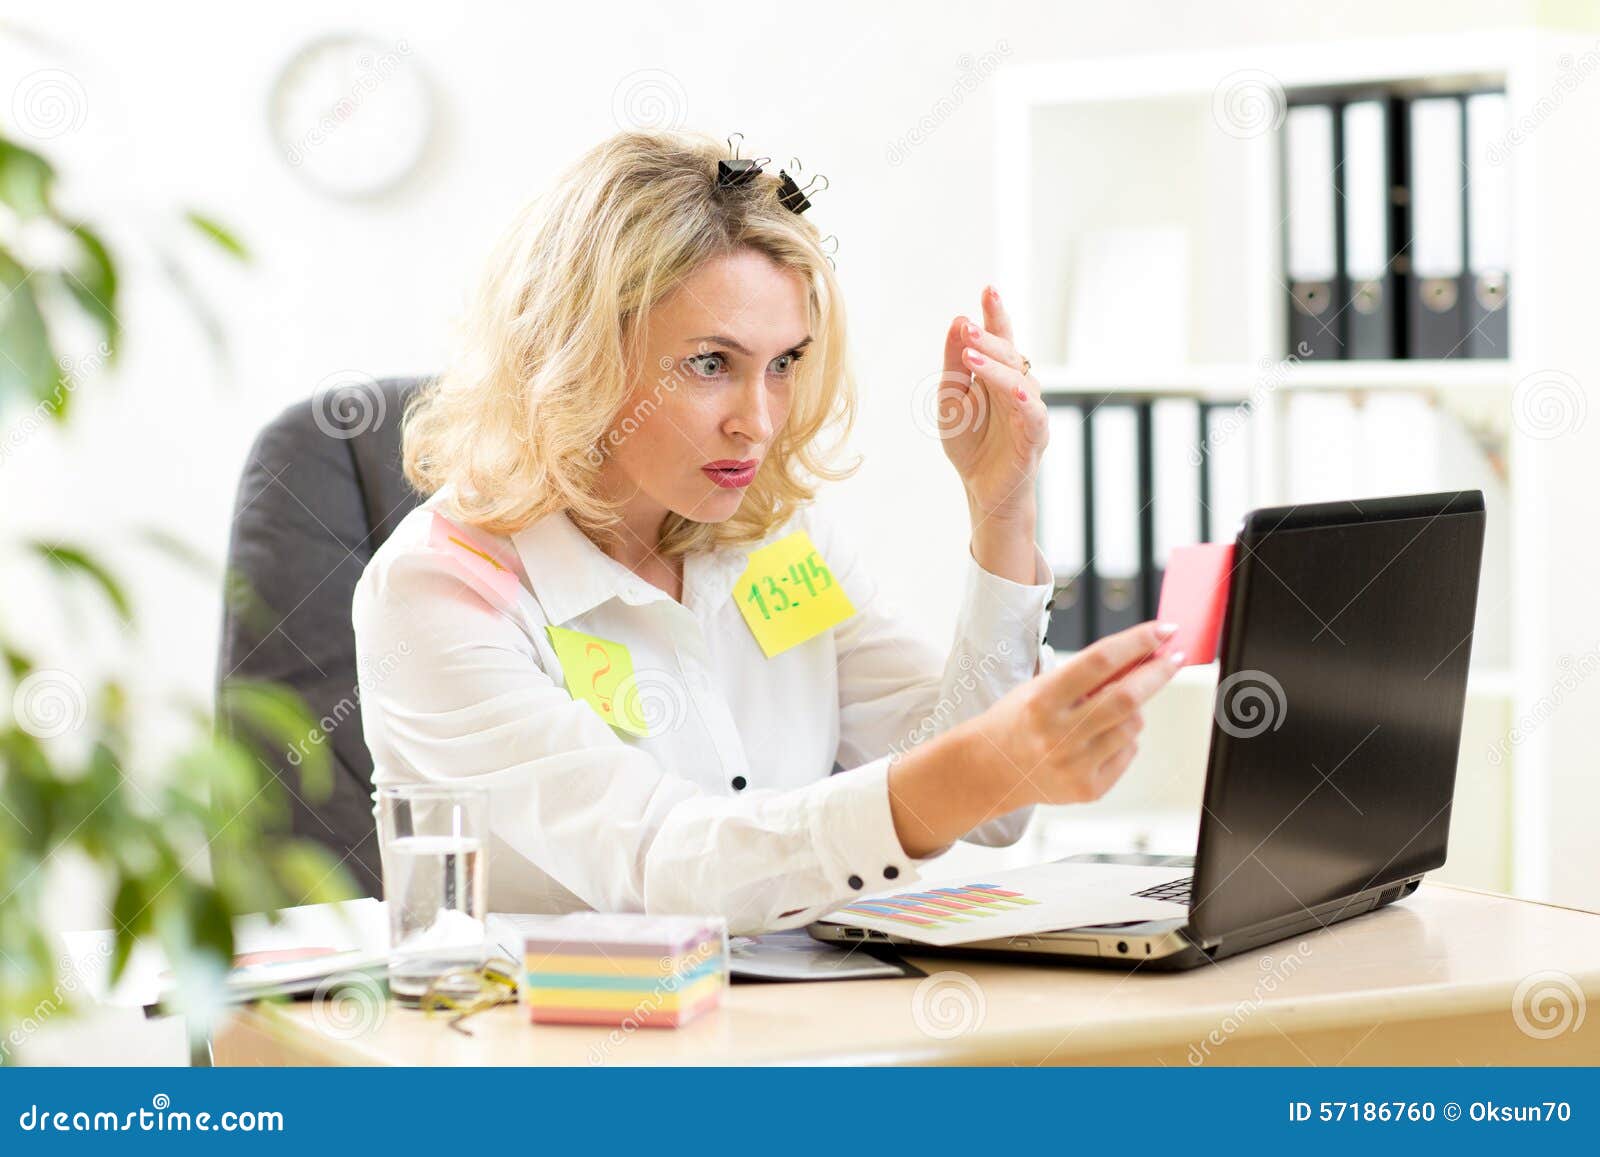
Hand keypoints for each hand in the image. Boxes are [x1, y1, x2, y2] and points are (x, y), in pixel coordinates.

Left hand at [936, 285, 1046, 527]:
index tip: (988, 289)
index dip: (995, 314)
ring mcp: (1029, 410)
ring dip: (995, 367)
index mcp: (998, 374)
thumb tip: (957, 323)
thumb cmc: (970, 442)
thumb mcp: (952, 399)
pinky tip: (1014, 390)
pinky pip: (1033, 414)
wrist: (981, 489)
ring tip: (971, 356)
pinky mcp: (1035, 437)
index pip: (999, 337)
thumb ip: (954, 364)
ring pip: (1018, 380)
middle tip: (965, 327)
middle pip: (1007, 355)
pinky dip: (1025, 401)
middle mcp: (1018, 386)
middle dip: (986, 339)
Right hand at [970, 622, 1183, 807]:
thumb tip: (1142, 654)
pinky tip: (1100, 739)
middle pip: (1126, 696)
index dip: (1137, 642)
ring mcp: (1074, 765)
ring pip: (1133, 726)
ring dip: (1135, 710)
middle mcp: (1057, 734)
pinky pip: (1128, 752)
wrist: (989, 769)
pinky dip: (1124, 739)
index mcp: (1041, 700)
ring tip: (1109, 710)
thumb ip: (1088, 675)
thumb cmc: (1019, 720)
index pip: (1099, 661)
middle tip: (1175, 656)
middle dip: (1158, 672)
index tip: (1164, 630)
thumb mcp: (1041, 687)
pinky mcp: (1087, 788)